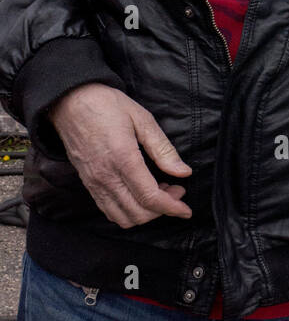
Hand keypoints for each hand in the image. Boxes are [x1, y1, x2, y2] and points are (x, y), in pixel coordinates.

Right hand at [48, 82, 192, 227]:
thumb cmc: (106, 105)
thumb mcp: (142, 119)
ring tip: (158, 193)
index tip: (186, 210)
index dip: (172, 207)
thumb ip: (163, 149)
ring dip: (145, 213)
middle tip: (176, 191)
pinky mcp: (88, 184)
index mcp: (123, 158)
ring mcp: (94, 183)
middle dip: (163, 210)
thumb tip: (183, 172)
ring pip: (123, 218)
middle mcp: (106, 176)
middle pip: (138, 213)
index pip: (149, 197)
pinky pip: (109, 211)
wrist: (70, 102)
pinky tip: (139, 195)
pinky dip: (128, 212)